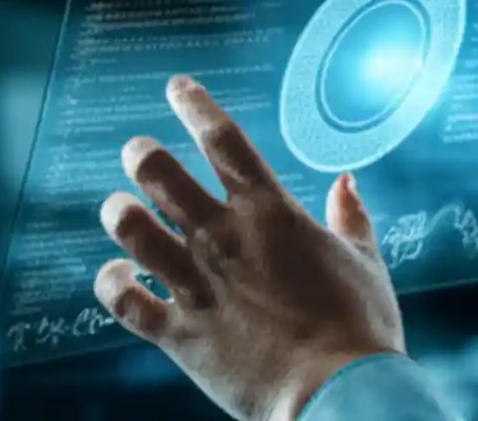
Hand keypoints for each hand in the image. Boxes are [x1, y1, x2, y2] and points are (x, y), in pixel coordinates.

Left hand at [94, 76, 403, 420]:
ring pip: (131, 228)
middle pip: (160, 173)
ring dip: (119, 212)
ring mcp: (195, 284)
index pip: (225, 140)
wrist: (343, 400)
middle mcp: (223, 240)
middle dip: (141, 153)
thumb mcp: (366, 265)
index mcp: (270, 216)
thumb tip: (347, 181)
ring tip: (120, 208)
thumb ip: (351, 220)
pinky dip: (111, 283)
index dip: (195, 105)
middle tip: (139, 150)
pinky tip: (117, 276)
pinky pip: (122, 299)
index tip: (177, 88)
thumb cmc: (362, 333)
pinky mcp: (177, 332)